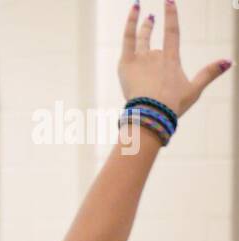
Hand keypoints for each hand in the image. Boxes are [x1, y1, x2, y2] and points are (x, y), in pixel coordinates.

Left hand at [118, 2, 229, 118]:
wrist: (152, 114)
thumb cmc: (172, 106)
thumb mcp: (194, 90)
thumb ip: (209, 74)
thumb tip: (229, 61)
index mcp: (171, 60)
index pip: (172, 32)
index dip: (171, 16)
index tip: (169, 2)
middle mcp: (156, 56)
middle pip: (152, 41)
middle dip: (150, 29)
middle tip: (151, 19)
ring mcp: (141, 59)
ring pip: (141, 39)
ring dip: (142, 27)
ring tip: (143, 19)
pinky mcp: (126, 64)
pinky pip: (128, 37)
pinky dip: (131, 22)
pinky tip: (135, 8)